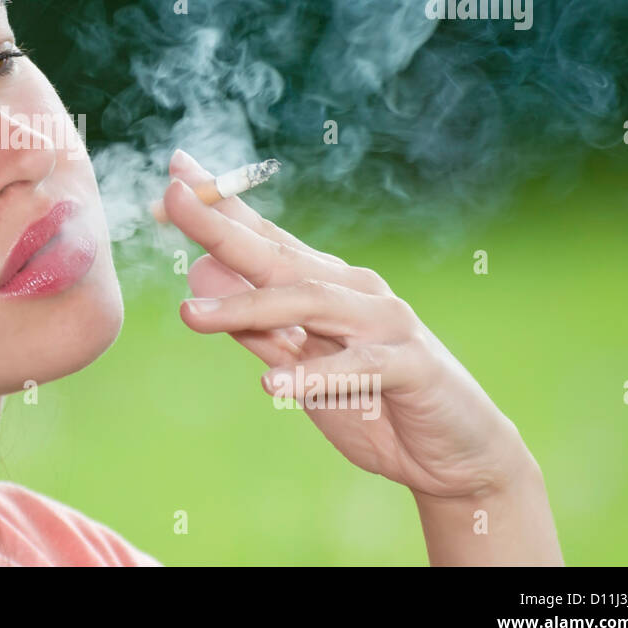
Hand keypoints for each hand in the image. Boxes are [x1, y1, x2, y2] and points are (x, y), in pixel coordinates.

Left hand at [165, 149, 536, 501]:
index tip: (172, 174)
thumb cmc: (372, 403)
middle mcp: (352, 290)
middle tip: (171, 199)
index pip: (264, 237)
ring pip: (309, 303)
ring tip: (192, 315)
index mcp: (324, 284)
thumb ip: (255, 325)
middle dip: (221, 226)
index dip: (219, 207)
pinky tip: (272, 387)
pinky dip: (315, 376)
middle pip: (277, 254)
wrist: (455, 453)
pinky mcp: (411, 367)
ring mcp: (385, 323)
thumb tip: (198, 274)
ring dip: (248, 307)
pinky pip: (357, 368)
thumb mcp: (300, 364)